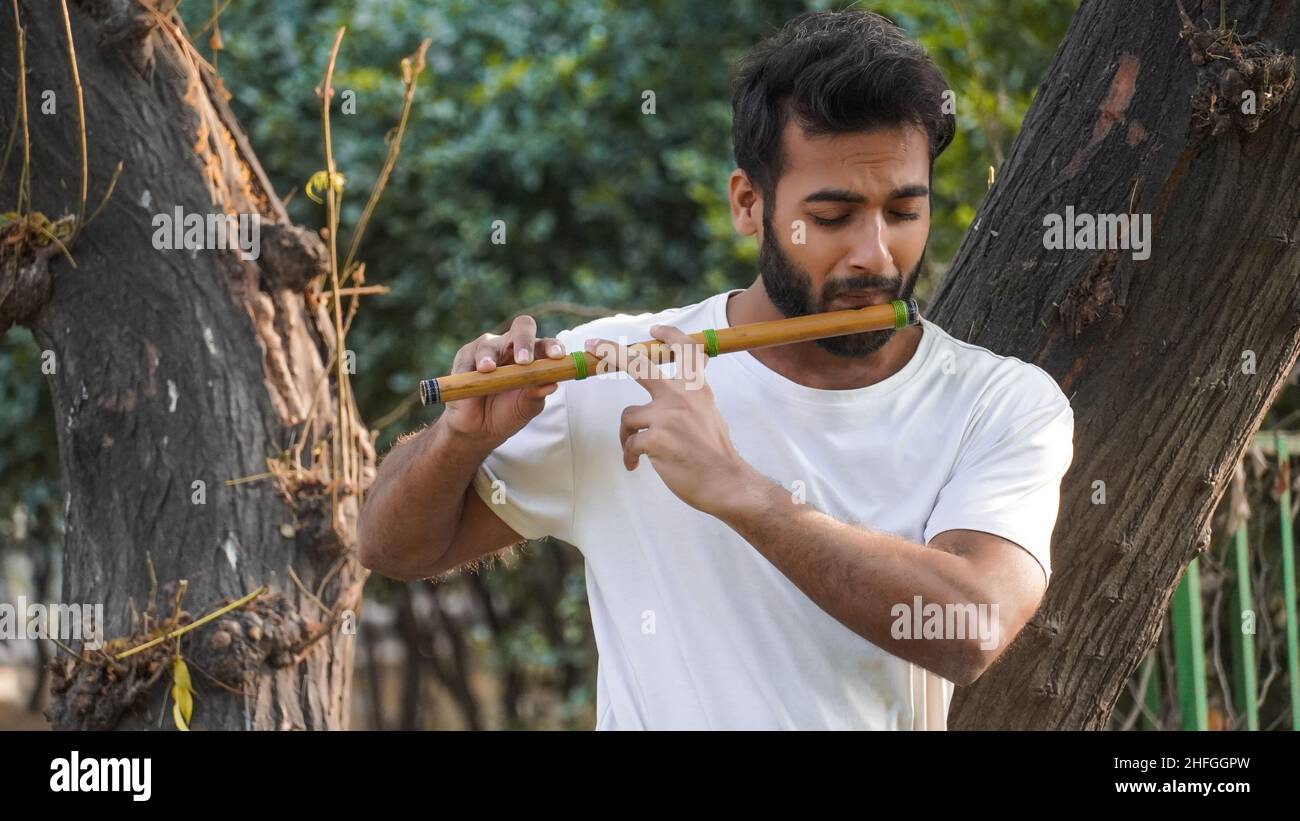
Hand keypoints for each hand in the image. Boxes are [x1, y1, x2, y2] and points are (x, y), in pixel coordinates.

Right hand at [441, 315, 567, 444]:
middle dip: (524, 342)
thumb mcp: (526, 407)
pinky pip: (468, 357)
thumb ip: (537, 394)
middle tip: (524, 361)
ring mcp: (488, 348)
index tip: (556, 357)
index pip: (546, 344)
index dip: (552, 347)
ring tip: (488, 369)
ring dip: (489, 356)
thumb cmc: (509, 412)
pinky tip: (471, 374)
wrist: (481, 429)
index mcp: (534, 356)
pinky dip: (469, 367)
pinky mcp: (466, 357)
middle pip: (522, 328)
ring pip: (490, 344)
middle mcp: (512, 346)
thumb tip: (551, 384)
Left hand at [586, 324, 749, 517]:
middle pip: (639, 365)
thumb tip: (685, 381)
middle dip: (612, 352)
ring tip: (635, 452)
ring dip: (627, 434)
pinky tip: (636, 465)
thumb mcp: (709, 411)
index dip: (669, 336)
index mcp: (697, 388)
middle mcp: (681, 396)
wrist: (724, 482)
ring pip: (628, 416)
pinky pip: (630, 443)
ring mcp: (667, 417)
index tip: (655, 330)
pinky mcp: (655, 440)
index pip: (685, 350)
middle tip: (592, 346)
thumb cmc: (714, 451)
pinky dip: (629, 455)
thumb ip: (692, 395)